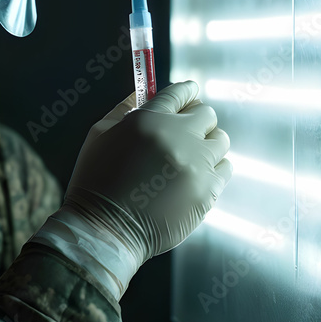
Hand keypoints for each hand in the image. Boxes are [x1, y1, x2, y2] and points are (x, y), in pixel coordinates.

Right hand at [62, 80, 232, 264]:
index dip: (185, 93)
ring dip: (206, 145)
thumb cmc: (95, 181)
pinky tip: (190, 178)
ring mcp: (197, 166)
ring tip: (186, 159)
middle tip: (182, 132)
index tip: (186, 96)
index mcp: (148, 120)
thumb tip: (144, 92)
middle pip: (207, 115)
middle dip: (195, 120)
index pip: (181, 92)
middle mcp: (178, 138)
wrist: (105, 229)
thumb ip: (124, 109)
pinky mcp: (208, 191)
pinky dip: (211, 170)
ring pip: (221, 141)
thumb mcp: (99, 135)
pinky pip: (224, 169)